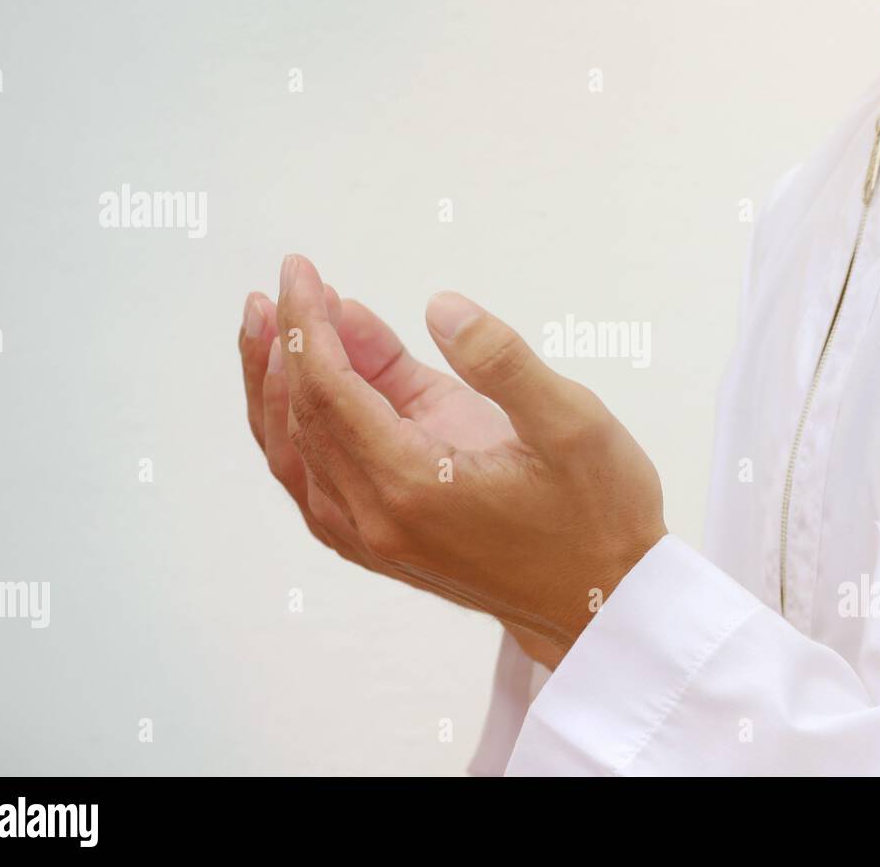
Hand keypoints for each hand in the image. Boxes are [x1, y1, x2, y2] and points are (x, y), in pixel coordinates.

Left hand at [273, 254, 667, 665]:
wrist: (608, 607)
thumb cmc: (600, 519)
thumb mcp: (572, 425)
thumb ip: (501, 361)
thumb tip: (440, 307)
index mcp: (412, 488)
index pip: (328, 393)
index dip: (308, 325)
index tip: (300, 271)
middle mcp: (379, 521)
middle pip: (301, 420)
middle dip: (285, 345)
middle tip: (282, 285)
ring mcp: (379, 538)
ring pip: (299, 455)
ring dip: (279, 389)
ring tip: (271, 327)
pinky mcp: (391, 542)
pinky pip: (322, 484)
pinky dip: (307, 429)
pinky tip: (322, 383)